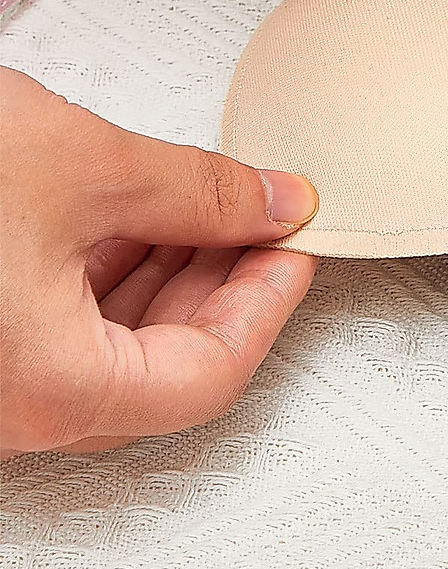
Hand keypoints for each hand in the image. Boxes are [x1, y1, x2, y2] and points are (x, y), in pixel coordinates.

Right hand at [0, 68, 318, 456]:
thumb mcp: (88, 164)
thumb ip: (202, 190)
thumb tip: (276, 203)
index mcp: (45, 386)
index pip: (206, 375)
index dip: (268, 304)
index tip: (297, 248)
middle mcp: (7, 403)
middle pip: (164, 365)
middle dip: (227, 282)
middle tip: (266, 223)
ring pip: (114, 344)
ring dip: (174, 273)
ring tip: (212, 207)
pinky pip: (62, 322)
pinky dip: (112, 269)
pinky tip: (141, 214)